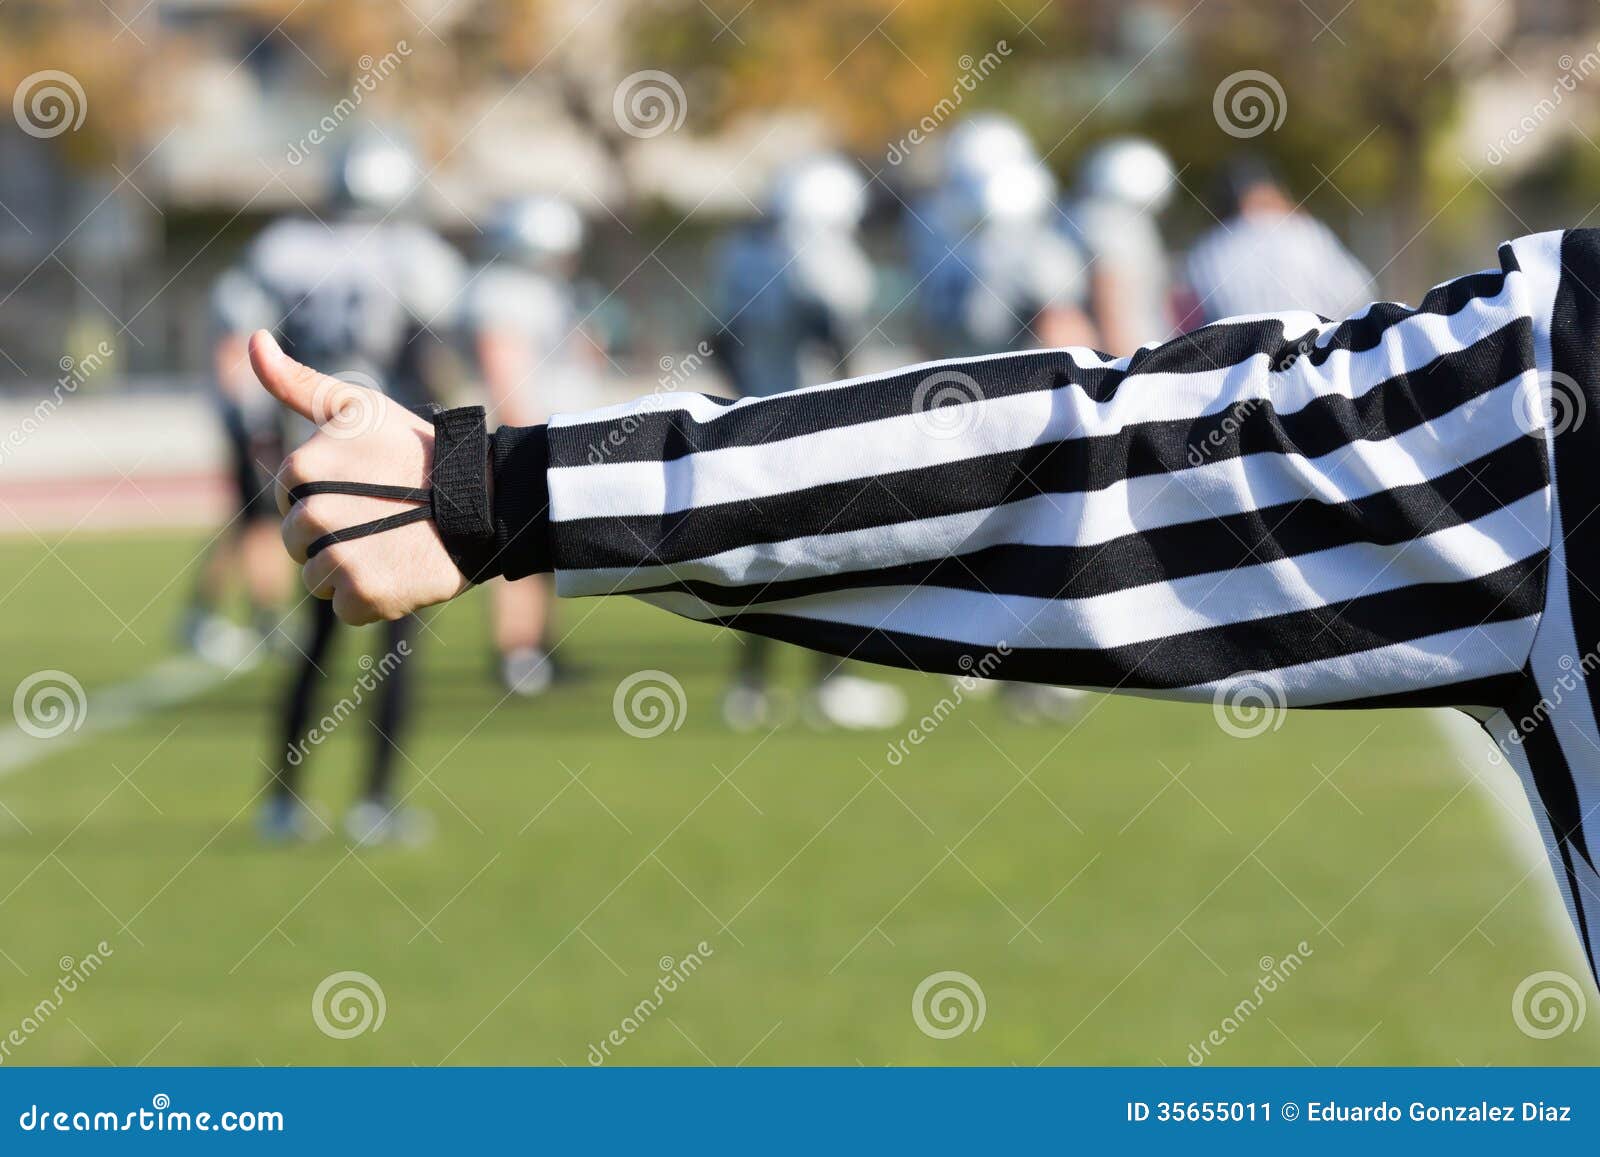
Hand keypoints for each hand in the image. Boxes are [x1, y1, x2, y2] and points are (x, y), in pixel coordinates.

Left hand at [251, 331, 469, 623]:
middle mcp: (311, 515)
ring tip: (392, 545)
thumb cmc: (416, 450)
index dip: (324, 498)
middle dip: (332, 535)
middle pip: (298, 542)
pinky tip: (401, 571)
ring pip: (317, 579)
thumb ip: (299, 383)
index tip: (363, 489)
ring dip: (350, 570)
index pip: (288, 501)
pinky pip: (346, 609)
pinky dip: (373, 599)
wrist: (483, 500)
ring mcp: (338, 558)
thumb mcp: (359, 407)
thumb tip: (256, 339)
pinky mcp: (365, 596)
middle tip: (381, 519)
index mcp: (301, 469)